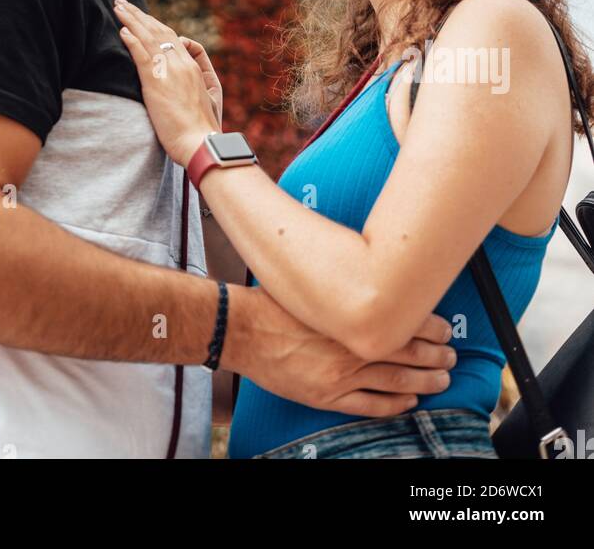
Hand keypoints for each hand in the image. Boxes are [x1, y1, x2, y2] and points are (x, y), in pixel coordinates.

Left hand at [113, 0, 221, 165]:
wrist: (201, 143)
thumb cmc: (202, 128)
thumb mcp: (210, 96)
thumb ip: (200, 74)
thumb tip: (187, 62)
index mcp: (193, 67)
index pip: (172, 37)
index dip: (154, 24)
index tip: (141, 16)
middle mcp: (182, 63)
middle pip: (158, 30)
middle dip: (139, 15)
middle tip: (123, 1)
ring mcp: (169, 71)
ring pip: (148, 37)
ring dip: (131, 19)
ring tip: (118, 7)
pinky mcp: (156, 83)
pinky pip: (141, 54)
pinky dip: (131, 40)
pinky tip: (122, 30)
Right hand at [231, 286, 456, 416]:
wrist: (243, 329)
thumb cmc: (275, 304)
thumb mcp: (316, 290)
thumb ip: (345, 294)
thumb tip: (375, 288)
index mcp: (349, 317)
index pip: (403, 322)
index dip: (429, 327)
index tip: (444, 327)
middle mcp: (350, 347)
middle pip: (406, 353)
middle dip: (434, 355)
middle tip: (451, 356)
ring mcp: (340, 375)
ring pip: (394, 381)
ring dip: (423, 381)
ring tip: (442, 380)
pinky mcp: (326, 397)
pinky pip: (368, 406)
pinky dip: (392, 405)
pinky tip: (408, 402)